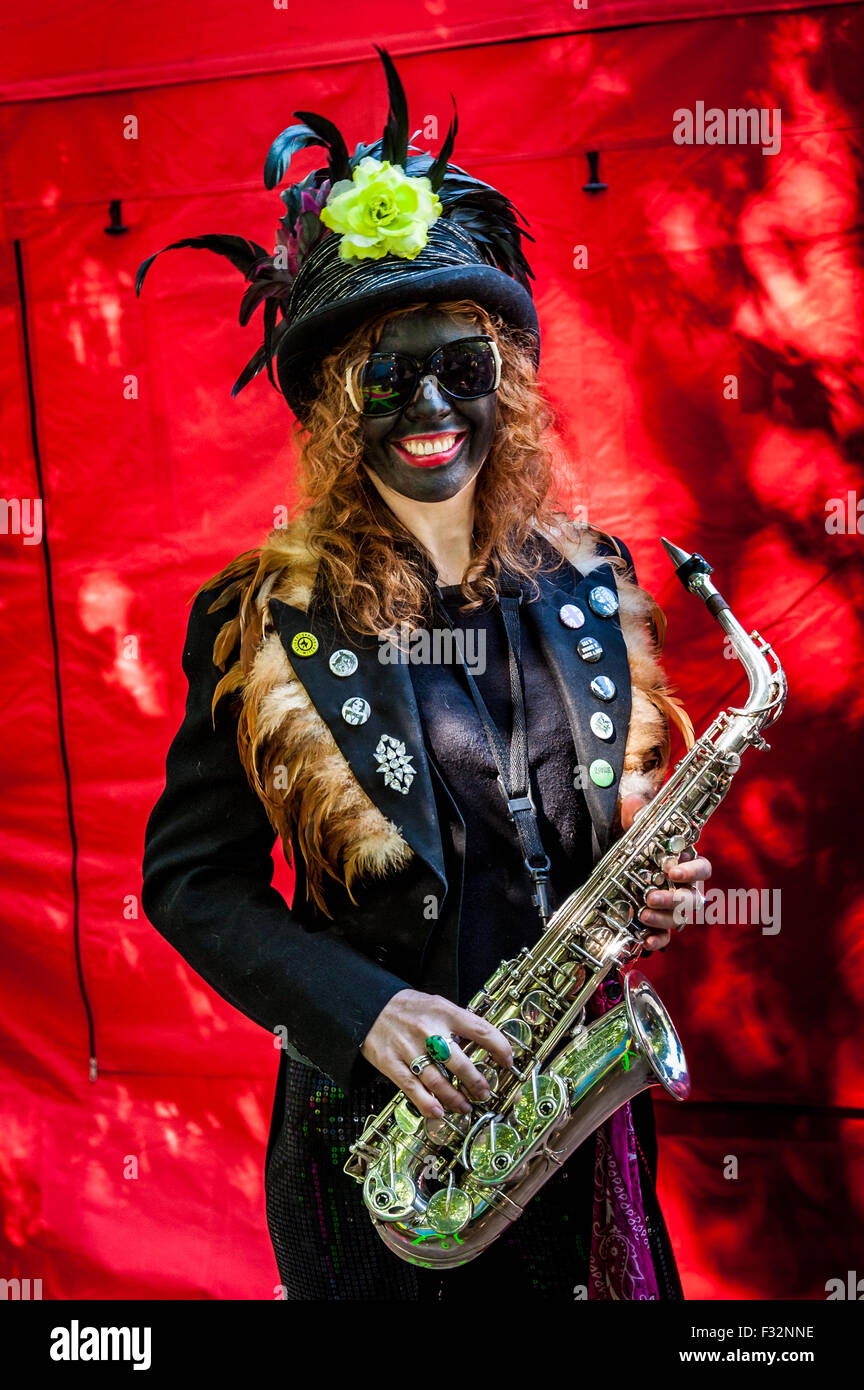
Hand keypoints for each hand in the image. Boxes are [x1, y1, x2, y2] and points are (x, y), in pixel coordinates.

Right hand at [361, 989, 515, 1120]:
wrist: (367, 1005)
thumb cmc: (407, 1007)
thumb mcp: (436, 1004)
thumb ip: (457, 1022)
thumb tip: (483, 1043)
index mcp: (443, 1012)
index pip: (480, 1029)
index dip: (499, 1047)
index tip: (508, 1061)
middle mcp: (427, 1030)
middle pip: (459, 1062)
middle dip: (476, 1082)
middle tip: (485, 1093)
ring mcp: (408, 1048)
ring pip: (437, 1080)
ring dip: (455, 1097)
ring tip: (465, 1106)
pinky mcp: (391, 1063)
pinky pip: (412, 1088)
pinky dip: (426, 1103)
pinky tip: (438, 1112)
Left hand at [620, 793, 711, 951]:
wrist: (622, 866)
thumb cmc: (639, 847)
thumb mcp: (637, 829)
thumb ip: (637, 815)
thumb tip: (634, 802)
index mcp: (686, 864)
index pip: (702, 869)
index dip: (692, 872)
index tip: (673, 871)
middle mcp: (685, 888)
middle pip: (692, 899)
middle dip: (673, 899)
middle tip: (649, 896)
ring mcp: (674, 908)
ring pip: (680, 918)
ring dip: (663, 917)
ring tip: (642, 913)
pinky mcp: (661, 924)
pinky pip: (667, 937)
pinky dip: (658, 940)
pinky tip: (645, 940)